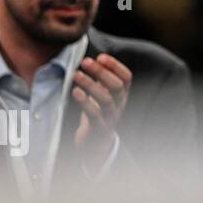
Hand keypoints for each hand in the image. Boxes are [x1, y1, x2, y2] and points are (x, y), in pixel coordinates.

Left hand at [72, 53, 131, 173]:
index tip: (101, 57)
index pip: (126, 77)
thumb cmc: (97, 115)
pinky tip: (75, 92)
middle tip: (85, 61)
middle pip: (116, 85)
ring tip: (76, 74)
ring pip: (106, 98)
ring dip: (90, 84)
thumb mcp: (103, 96)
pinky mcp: (99, 128)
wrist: (96, 145)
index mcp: (121, 96)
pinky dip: (85, 101)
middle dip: (102, 71)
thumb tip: (95, 60)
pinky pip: (94, 114)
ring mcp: (110, 117)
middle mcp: (119, 105)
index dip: (115, 66)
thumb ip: (102, 80)